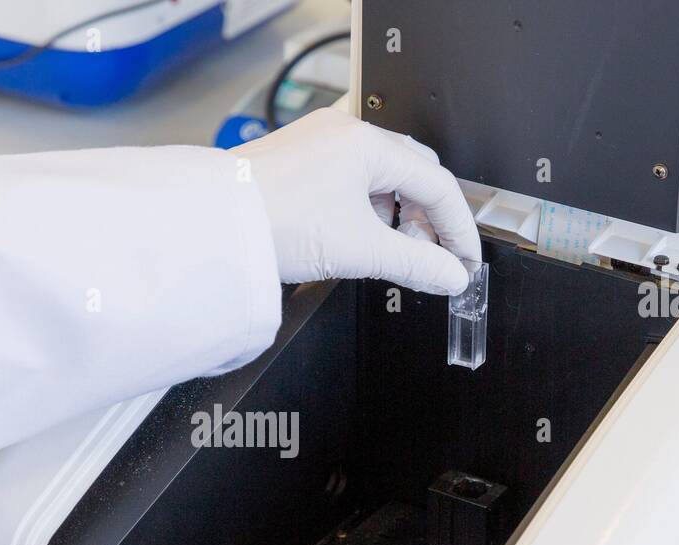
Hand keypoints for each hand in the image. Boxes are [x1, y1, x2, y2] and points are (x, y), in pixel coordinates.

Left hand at [233, 107, 480, 295]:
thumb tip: (450, 276)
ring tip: (390, 253)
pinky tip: (357, 239)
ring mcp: (318, 143)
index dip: (459, 227)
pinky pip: (348, 180)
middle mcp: (344, 133)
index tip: (464, 260)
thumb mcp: (359, 250)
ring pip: (379, 178)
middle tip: (430, 259)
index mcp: (367, 143)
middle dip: (427, 220)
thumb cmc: (273, 222)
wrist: (213, 226)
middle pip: (412, 174)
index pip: (437, 183)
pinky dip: (364, 210)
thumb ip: (415, 264)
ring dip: (394, 217)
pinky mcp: (297, 160)